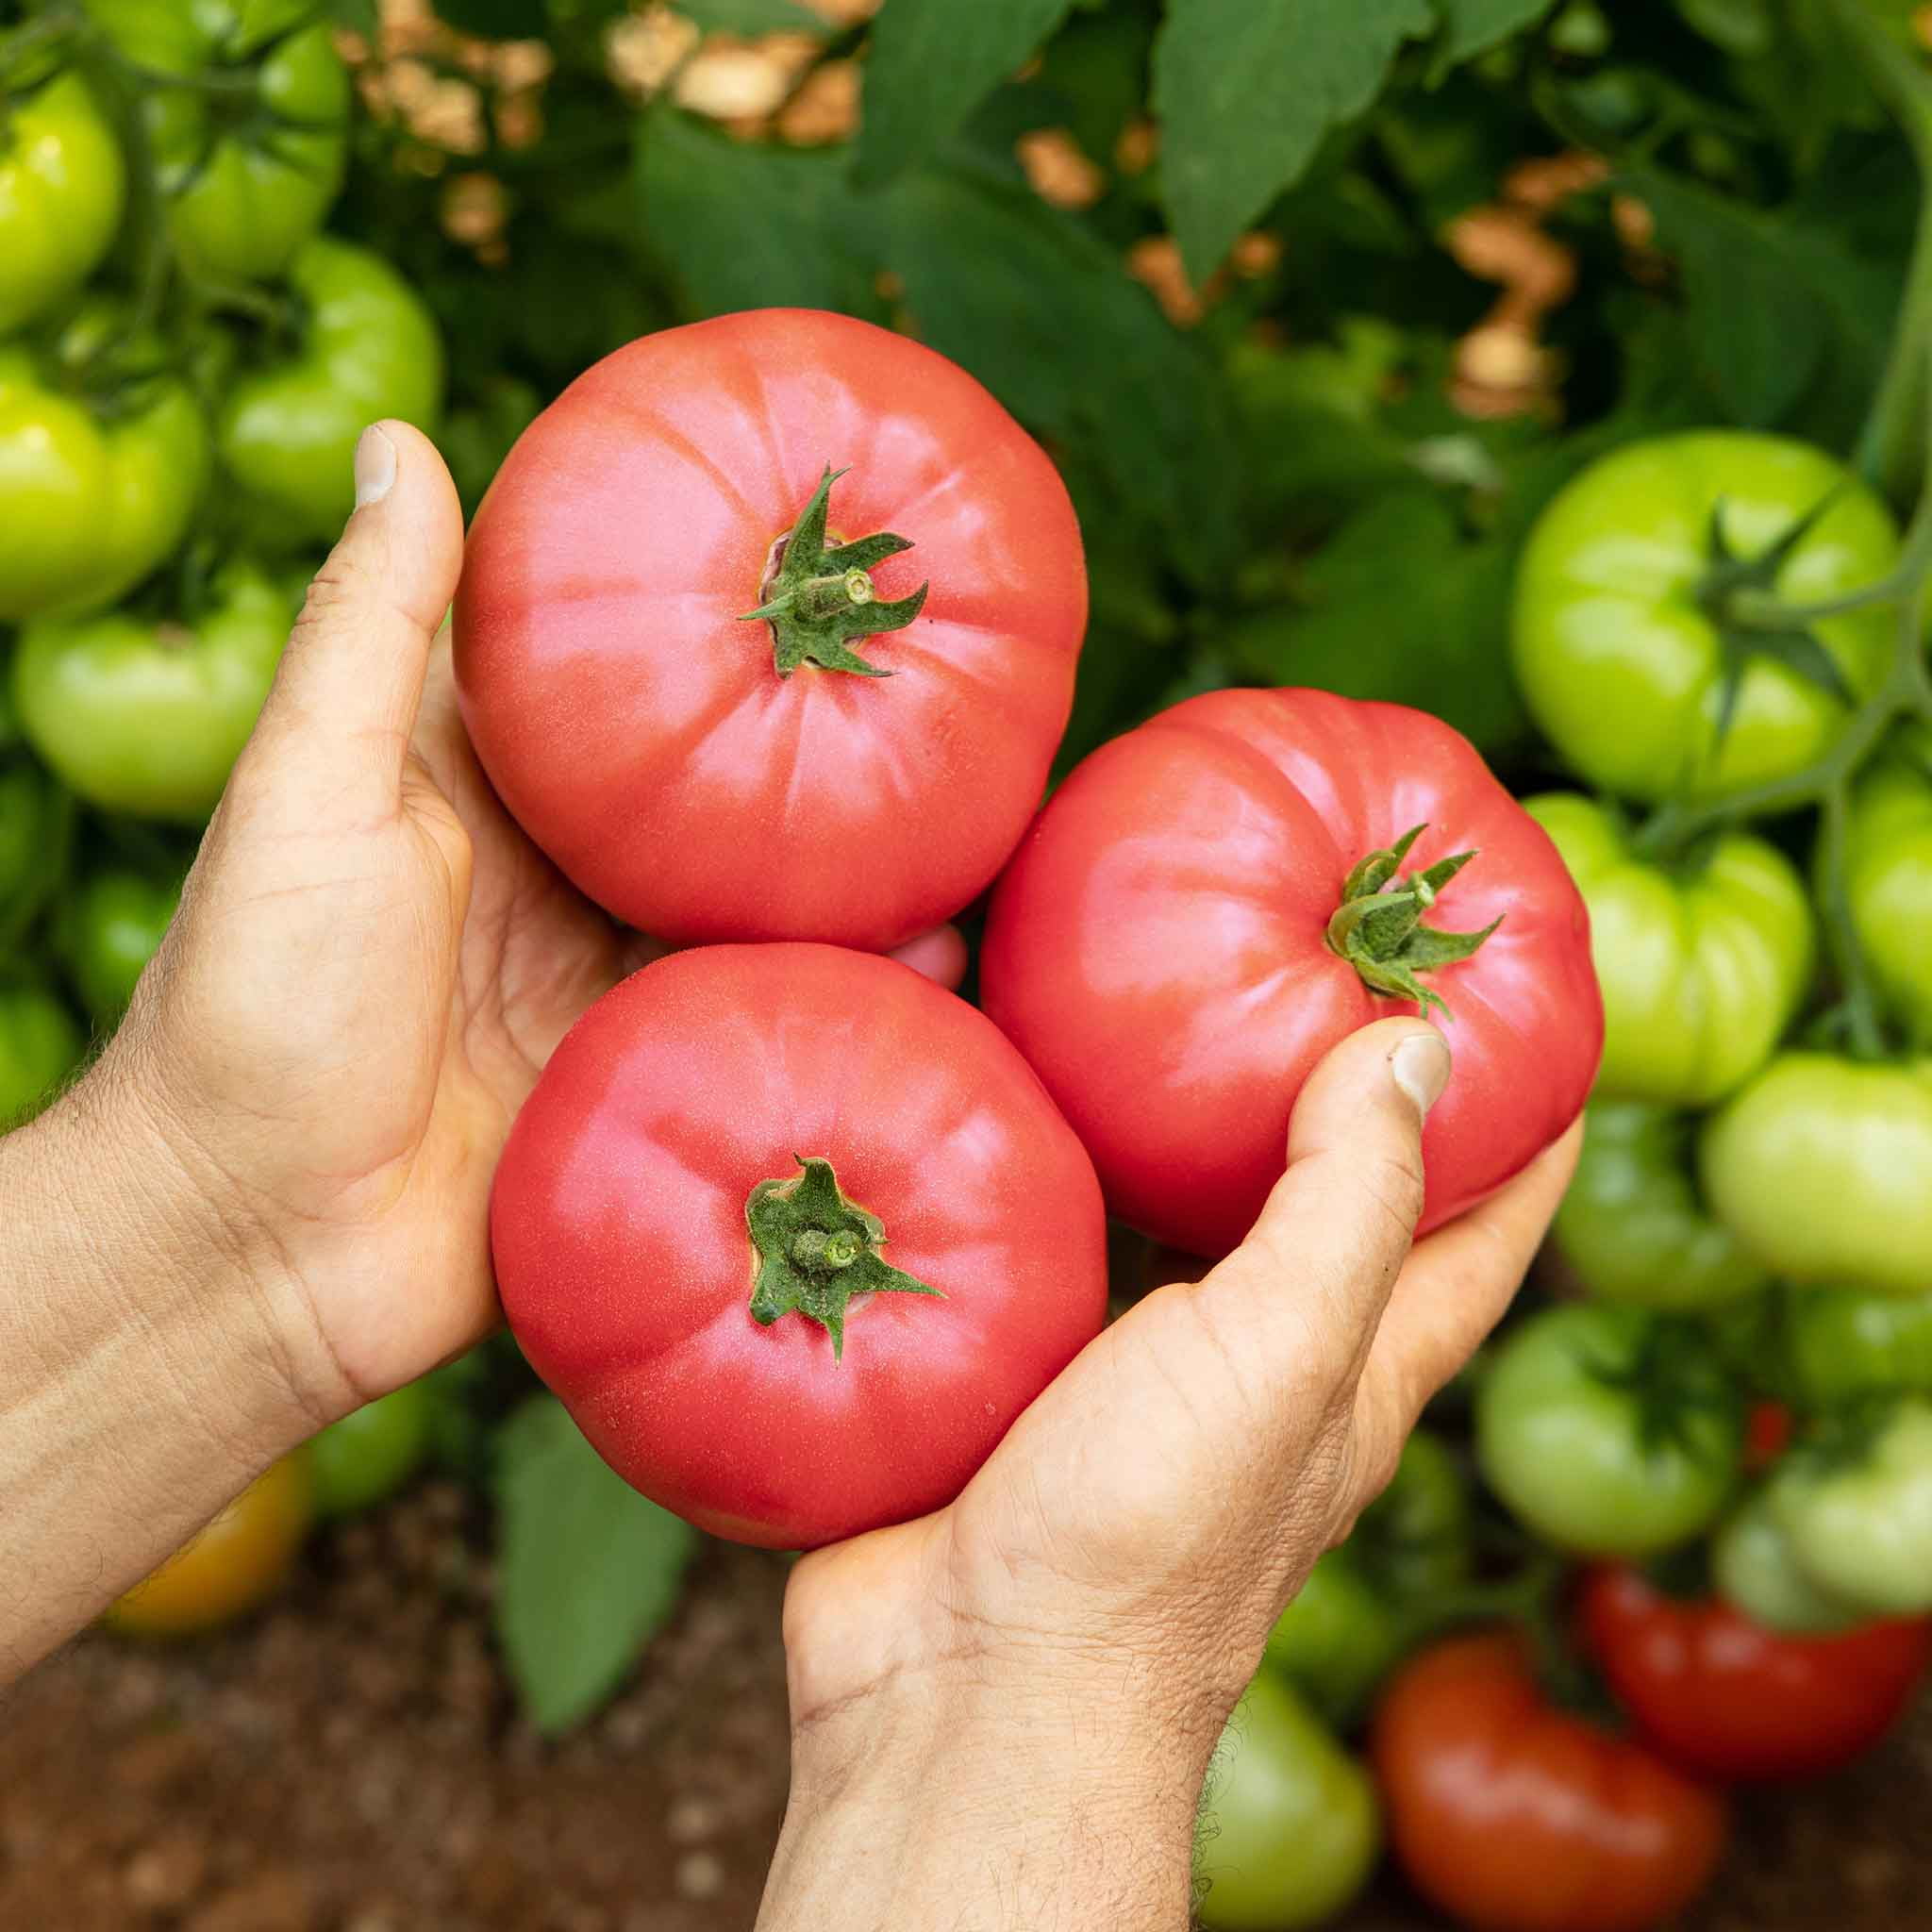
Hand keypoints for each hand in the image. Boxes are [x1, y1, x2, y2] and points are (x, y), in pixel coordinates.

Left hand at [0, 421, 972, 1678]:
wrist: (255, 1248)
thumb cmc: (253, 1000)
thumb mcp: (311, 791)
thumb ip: (369, 631)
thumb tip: (398, 439)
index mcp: (490, 785)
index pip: (618, 674)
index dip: (705, 610)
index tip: (810, 543)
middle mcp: (564, 872)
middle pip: (719, 791)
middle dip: (825, 746)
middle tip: (945, 690)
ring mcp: (612, 979)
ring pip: (763, 907)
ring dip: (863, 878)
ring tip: (978, 834)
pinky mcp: (650, 1076)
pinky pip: (767, 1022)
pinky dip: (852, 996)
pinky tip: (943, 969)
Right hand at [761, 1021, 1580, 1930]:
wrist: (962, 1686)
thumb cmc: (1149, 1538)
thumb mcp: (1284, 1352)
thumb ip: (1349, 1203)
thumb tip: (1420, 1047)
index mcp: (1351, 1374)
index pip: (1478, 1242)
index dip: (1527, 1144)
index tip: (1545, 1041)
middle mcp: (1256, 1378)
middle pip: (1327, 1222)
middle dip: (1340, 1115)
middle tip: (1326, 992)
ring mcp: (1133, 1386)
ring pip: (1175, 1233)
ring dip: (1174, 1142)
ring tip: (1149, 1031)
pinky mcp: (1021, 1388)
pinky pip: (1042, 1261)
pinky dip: (1041, 1189)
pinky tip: (1003, 1127)